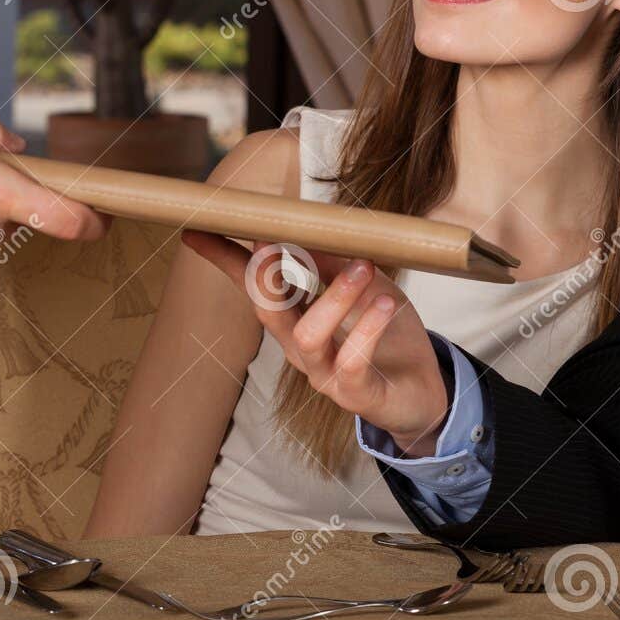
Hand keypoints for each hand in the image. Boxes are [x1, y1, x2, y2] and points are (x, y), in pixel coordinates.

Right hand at [183, 232, 450, 454]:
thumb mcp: (365, 288)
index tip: (197, 230)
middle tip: (270, 242)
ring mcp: (324, 374)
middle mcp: (300, 348)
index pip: (253, 287)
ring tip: (362, 267)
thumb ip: (335, 262)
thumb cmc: (389, 336)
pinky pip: (352, 363)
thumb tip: (308, 224)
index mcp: (296, 319)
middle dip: (265, 277)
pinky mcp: (356, 395)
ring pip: (308, 337)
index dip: (225, 259)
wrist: (422, 392)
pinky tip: (387, 304)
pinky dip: (368, 329)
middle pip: (267, 313)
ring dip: (333, 297)